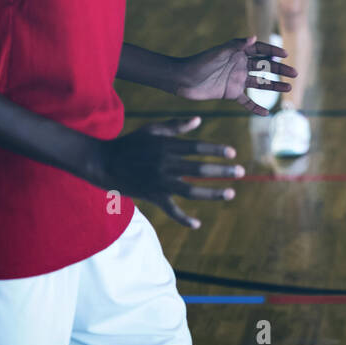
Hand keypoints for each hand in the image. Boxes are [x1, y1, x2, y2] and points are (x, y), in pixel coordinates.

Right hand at [89, 116, 243, 228]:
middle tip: (241, 172)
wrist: (104, 162)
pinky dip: (183, 218)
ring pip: (190, 190)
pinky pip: (170, 210)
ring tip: (230, 193)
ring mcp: (159, 181)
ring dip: (212, 193)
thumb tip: (199, 120)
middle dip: (221, 171)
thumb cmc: (131, 142)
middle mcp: (165, 164)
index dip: (215, 150)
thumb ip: (175, 125)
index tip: (233, 153)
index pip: (196, 148)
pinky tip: (197, 224)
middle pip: (198, 168)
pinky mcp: (152, 195)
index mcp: (166, 146)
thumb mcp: (152, 129)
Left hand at [174, 36, 296, 114]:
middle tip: (295, 73)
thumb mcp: (219, 52)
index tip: (285, 54)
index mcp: (238, 53)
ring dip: (274, 86)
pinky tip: (266, 113)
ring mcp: (237, 80)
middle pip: (264, 67)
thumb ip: (237, 45)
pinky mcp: (231, 94)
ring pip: (260, 83)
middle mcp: (240, 65)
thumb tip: (254, 37)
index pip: (260, 50)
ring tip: (289, 88)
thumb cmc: (199, 63)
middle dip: (280, 70)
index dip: (273, 51)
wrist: (183, 80)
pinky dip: (256, 107)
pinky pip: (247, 101)